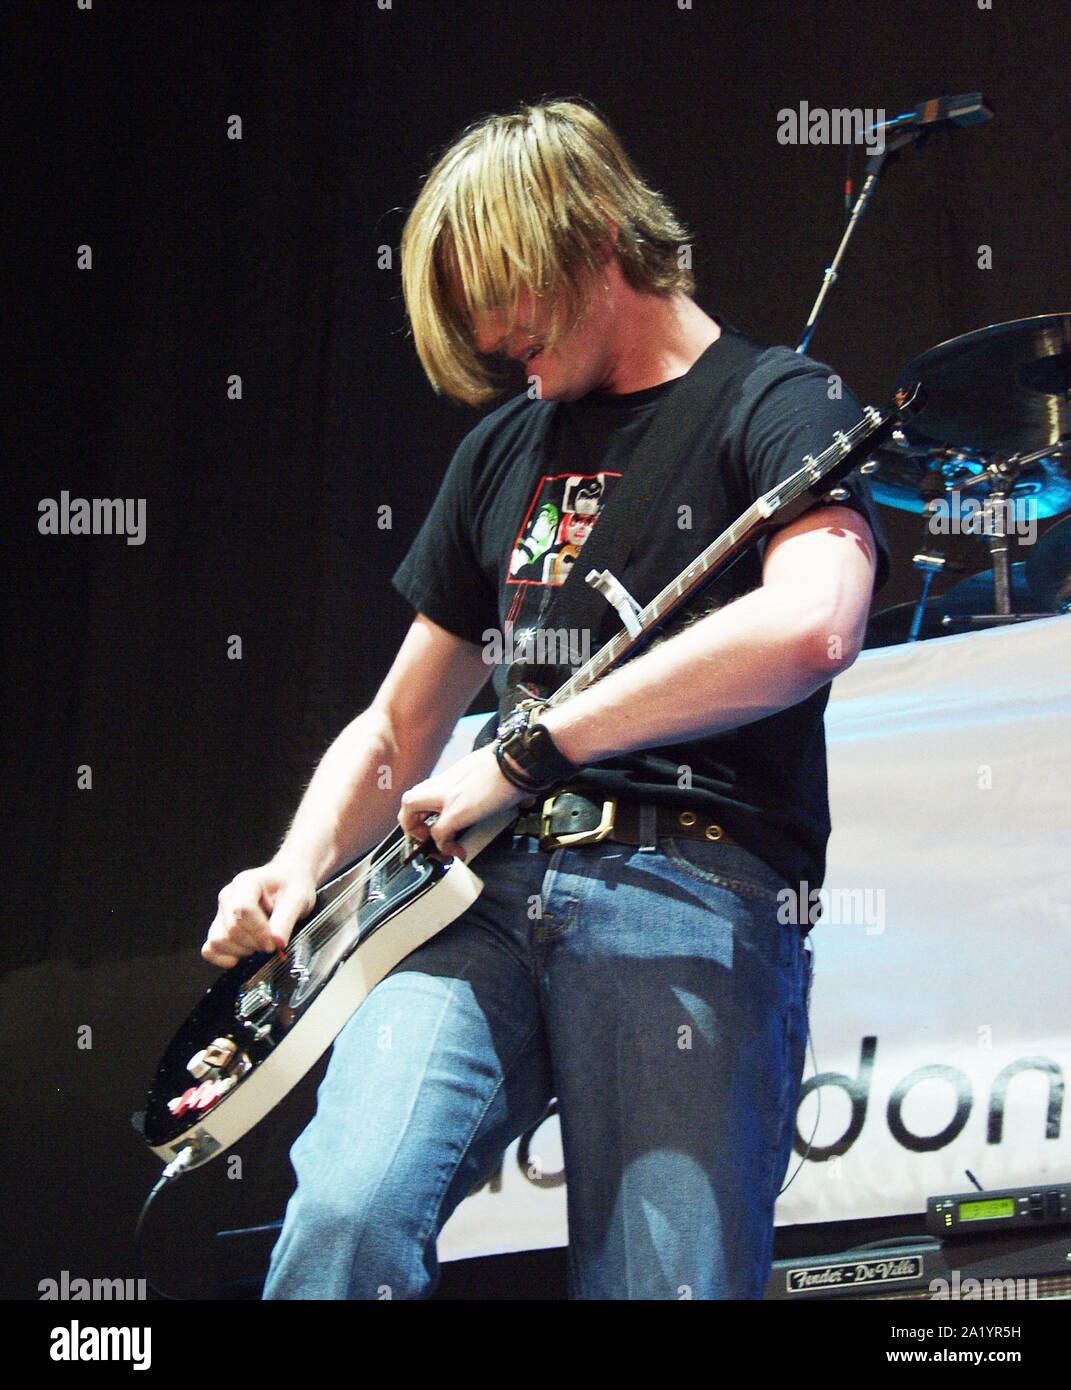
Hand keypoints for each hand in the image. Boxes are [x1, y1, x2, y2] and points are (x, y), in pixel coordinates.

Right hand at [202, 860, 317, 968]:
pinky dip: (223, 958)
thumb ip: (286, 919)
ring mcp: (221, 913)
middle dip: (255, 943)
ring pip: (218, 941)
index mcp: (246, 883)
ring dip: (241, 951)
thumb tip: (276, 942)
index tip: (275, 942)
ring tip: (259, 944)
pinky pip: (209, 949)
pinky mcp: (219, 928)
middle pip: (232, 930)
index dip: (259, 932)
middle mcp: (228, 896)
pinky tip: (241, 956)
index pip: (243, 910)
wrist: (288, 880)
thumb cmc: (291, 885)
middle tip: (272, 943)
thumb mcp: (298, 898)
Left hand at [398, 745, 527, 859]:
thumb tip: (524, 799)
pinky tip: (458, 853)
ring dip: (417, 831)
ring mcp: (448, 795)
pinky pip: (438, 834)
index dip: (429, 809)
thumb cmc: (518, 762)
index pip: (430, 790)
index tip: (440, 821)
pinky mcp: (457, 810)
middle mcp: (448, 781)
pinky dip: (444, 847)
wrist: (521, 759)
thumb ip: (503, 784)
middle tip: (429, 834)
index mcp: (458, 772)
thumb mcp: (501, 770)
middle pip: (411, 797)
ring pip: (409, 808)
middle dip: (412, 821)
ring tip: (435, 844)